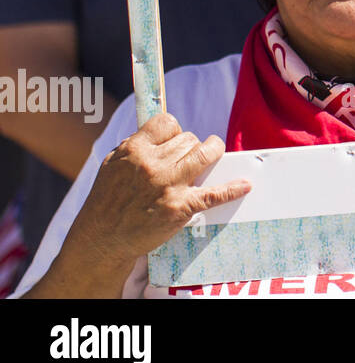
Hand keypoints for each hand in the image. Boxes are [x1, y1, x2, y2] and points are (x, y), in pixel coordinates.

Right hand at [63, 112, 250, 270]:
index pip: (168, 123)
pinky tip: (244, 186)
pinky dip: (232, 189)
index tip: (175, 140)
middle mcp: (152, 165)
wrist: (101, 240)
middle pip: (189, 139)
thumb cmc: (107, 200)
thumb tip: (164, 130)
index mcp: (134, 150)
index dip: (175, 130)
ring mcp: (168, 186)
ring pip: (205, 154)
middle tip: (186, 160)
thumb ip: (137, 145)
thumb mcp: (113, 164)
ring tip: (214, 154)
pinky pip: (213, 193)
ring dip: (214, 152)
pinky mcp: (180, 208)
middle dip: (191, 146)